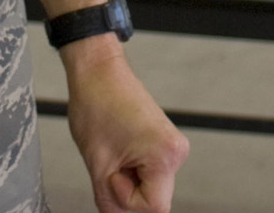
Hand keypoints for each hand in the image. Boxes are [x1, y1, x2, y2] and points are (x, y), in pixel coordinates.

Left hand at [60, 39, 188, 212]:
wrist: (98, 73)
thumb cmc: (97, 105)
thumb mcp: (98, 166)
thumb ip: (111, 202)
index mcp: (165, 155)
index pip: (153, 208)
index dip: (126, 199)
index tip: (112, 174)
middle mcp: (177, 152)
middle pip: (154, 200)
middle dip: (127, 191)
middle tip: (111, 163)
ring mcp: (173, 148)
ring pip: (150, 189)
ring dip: (128, 181)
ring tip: (115, 153)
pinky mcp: (164, 145)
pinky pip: (148, 176)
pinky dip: (131, 172)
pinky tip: (120, 150)